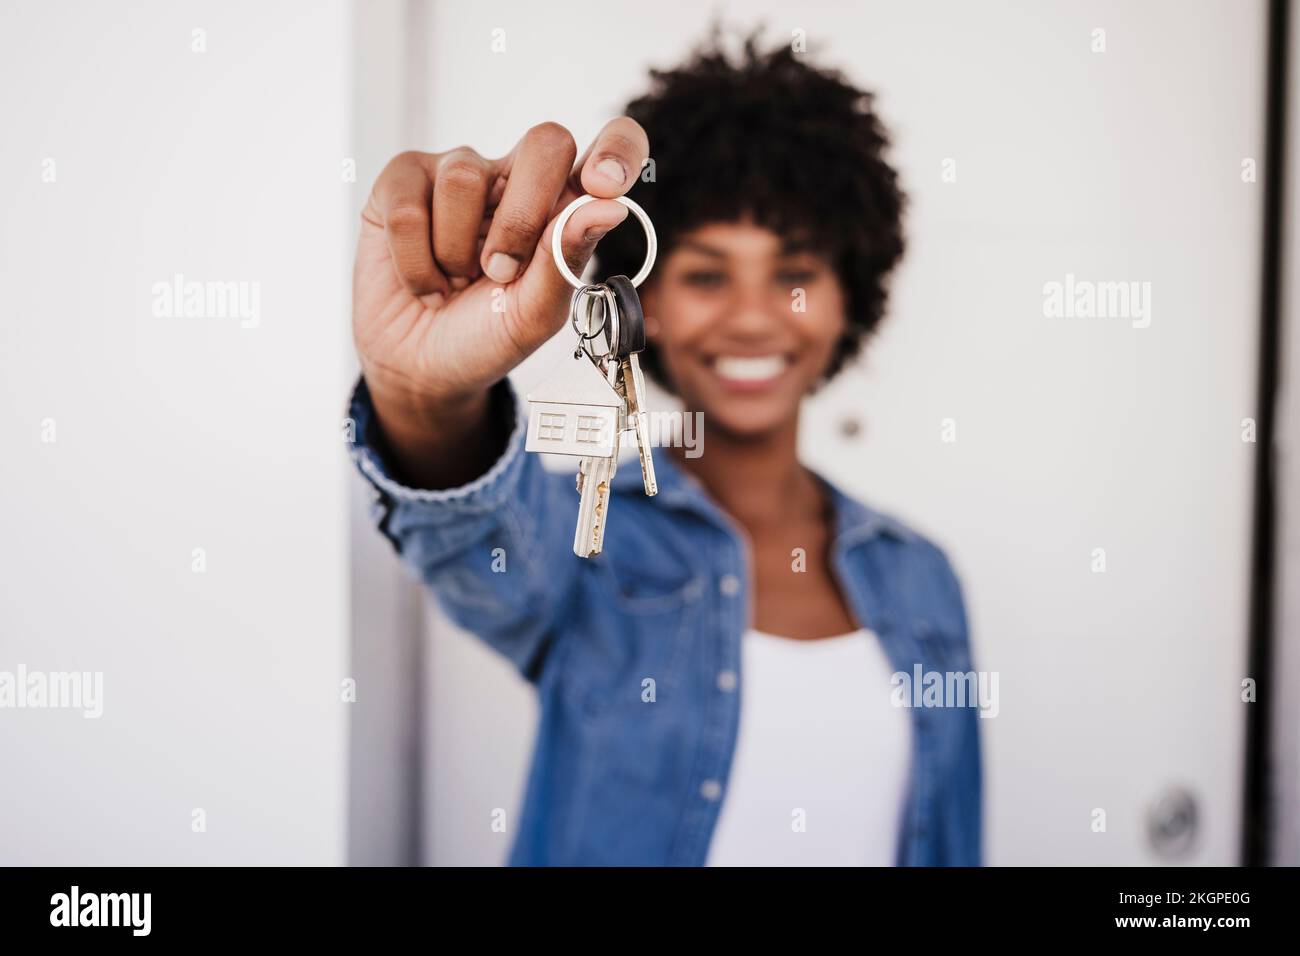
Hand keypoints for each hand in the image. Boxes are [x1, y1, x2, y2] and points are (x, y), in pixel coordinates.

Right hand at [353, 119, 649, 423]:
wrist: (420, 367)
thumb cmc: (486, 335)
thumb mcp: (535, 313)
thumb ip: (567, 259)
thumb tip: (610, 207)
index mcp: (563, 205)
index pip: (612, 146)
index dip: (617, 150)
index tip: (604, 186)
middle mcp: (515, 178)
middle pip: (545, 141)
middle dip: (524, 216)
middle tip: (501, 273)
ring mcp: (457, 172)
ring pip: (464, 177)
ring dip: (456, 253)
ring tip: (456, 281)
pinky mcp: (402, 181)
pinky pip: (410, 207)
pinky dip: (416, 264)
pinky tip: (424, 283)